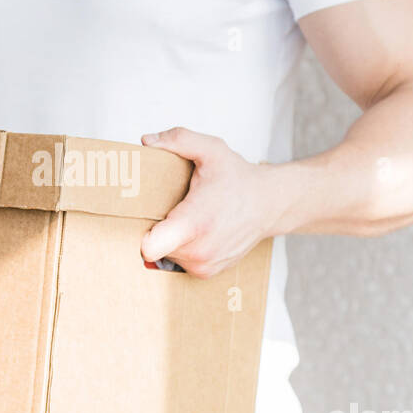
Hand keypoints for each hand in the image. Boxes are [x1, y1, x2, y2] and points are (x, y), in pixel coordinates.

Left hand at [139, 127, 286, 278]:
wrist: (270, 204)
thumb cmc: (239, 178)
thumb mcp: (211, 149)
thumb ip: (178, 139)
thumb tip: (146, 141)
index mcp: (194, 223)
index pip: (150, 247)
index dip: (142, 232)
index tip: (149, 215)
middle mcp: (199, 250)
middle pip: (153, 246)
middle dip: (157, 228)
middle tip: (172, 208)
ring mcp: (204, 265)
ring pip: (166, 254)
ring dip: (170, 238)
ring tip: (188, 217)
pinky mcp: (208, 272)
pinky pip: (181, 261)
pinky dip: (184, 247)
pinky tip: (197, 229)